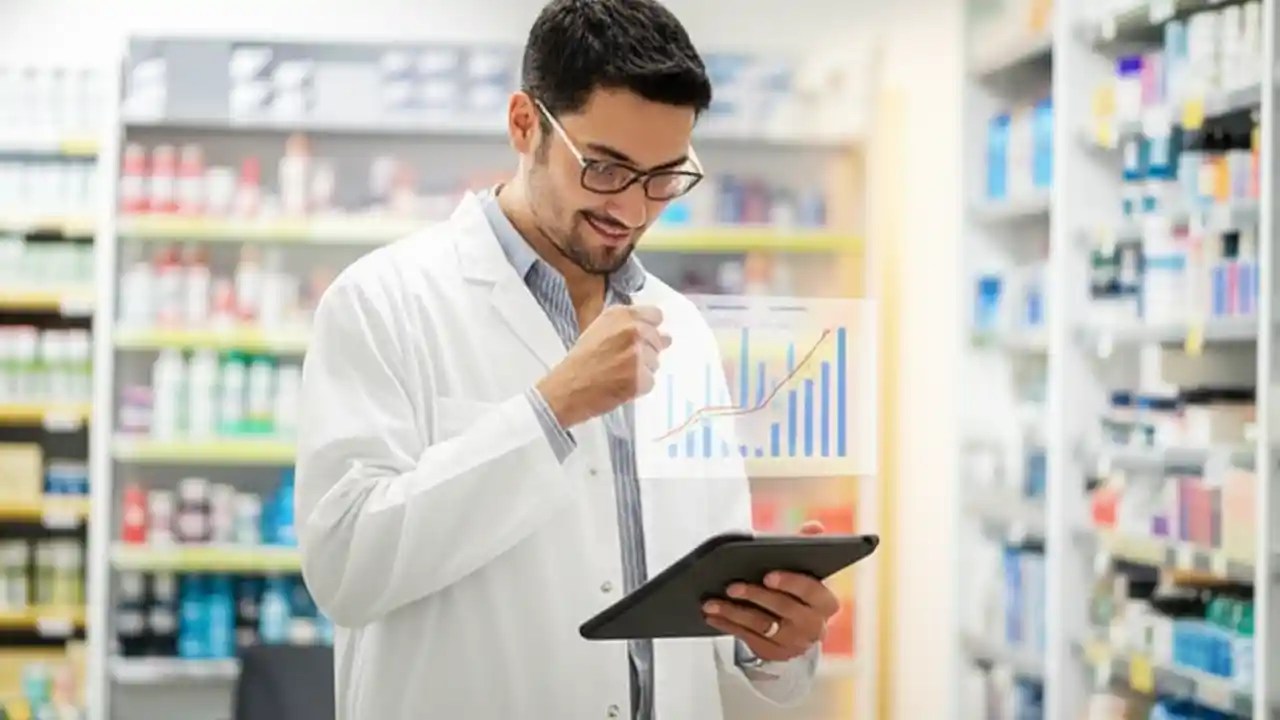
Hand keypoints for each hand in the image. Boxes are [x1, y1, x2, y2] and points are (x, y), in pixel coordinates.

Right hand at [536, 305, 670, 427]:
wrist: (567, 388)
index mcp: (622, 315)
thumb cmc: (581, 359)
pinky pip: (651, 381)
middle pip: (657, 340)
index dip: (650, 327)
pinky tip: (621, 385)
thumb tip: (666, 336)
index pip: (656, 316)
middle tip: (622, 361)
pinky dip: (639, 386)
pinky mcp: (641, 378)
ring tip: (618, 373)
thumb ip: (628, 326)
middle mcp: (633, 331)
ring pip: (655, 362)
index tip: (641, 337)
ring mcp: (639, 355)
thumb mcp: (599, 329)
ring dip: (642, 369)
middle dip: (645, 351)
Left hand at [702, 521, 839, 661]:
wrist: (799, 629)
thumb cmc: (799, 591)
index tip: (767, 575)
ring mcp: (794, 643)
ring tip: (711, 601)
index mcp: (826, 602)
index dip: (790, 582)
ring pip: (761, 626)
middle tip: (731, 586)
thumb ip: (808, 545)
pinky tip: (712, 615)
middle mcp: (814, 626)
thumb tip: (813, 527)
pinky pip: (748, 639)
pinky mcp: (774, 653)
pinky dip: (727, 626)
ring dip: (733, 613)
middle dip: (755, 596)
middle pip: (783, 608)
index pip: (811, 590)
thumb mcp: (806, 570)